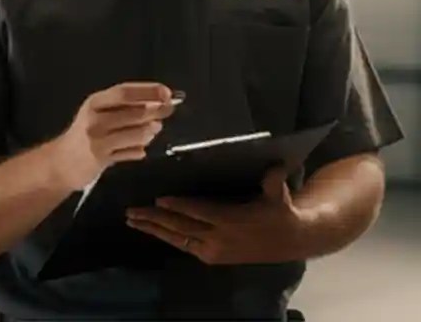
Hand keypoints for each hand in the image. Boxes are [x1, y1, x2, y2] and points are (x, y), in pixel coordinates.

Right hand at [53, 82, 176, 191]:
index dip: (148, 91)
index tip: (166, 92)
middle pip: (133, 113)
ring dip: (150, 131)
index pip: (124, 92)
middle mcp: (95, 119)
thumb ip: (125, 106)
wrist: (61, 162)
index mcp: (95, 102)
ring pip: (135, 134)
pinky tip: (140, 150)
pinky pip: (130, 153)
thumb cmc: (85, 133)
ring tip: (154, 130)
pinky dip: (139, 150)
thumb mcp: (100, 113)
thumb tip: (160, 100)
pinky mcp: (101, 159)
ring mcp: (97, 140)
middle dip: (156, 110)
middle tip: (168, 109)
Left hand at [126, 167, 312, 265]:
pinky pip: (184, 246)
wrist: (288, 241)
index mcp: (232, 220)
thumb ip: (274, 180)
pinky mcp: (211, 257)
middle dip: (154, 219)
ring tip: (132, 221)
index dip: (178, 206)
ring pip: (178, 239)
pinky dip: (167, 238)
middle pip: (181, 227)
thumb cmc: (280, 211)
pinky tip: (153, 230)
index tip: (159, 199)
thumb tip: (274, 164)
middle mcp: (218, 238)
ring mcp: (213, 250)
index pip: (199, 212)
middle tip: (132, 211)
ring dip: (154, 230)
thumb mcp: (279, 195)